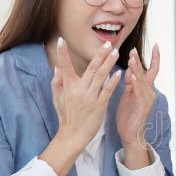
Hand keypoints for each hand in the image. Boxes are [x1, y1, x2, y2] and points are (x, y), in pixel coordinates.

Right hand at [40, 38, 121, 175]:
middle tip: (107, 43)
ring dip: (109, 63)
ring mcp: (90, 97)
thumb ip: (57, 82)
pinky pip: (108, 90)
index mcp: (68, 87)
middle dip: (100, 54)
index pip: (65, 66)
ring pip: (101, 76)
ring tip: (115, 52)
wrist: (72, 135)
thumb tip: (56, 67)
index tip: (61, 40)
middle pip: (91, 68)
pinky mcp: (99, 105)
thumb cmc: (66, 116)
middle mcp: (79, 90)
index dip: (62, 53)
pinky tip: (119, 73)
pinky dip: (113, 81)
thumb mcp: (57, 99)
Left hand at [116, 44, 158, 168]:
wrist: (130, 135)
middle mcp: (149, 92)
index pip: (150, 70)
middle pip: (148, 72)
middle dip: (140, 60)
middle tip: (134, 49)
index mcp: (144, 89)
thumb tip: (129, 70)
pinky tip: (132, 75)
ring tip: (132, 57)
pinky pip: (139, 91)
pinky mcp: (143, 105)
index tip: (155, 46)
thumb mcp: (128, 96)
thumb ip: (130, 83)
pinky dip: (136, 82)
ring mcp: (147, 98)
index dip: (153, 58)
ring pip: (143, 79)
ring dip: (137, 68)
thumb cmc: (128, 116)